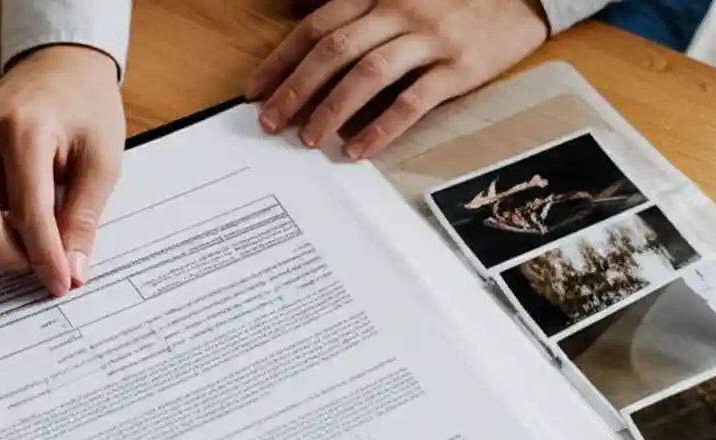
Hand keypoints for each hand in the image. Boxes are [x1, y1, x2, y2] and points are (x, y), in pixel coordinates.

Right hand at [0, 46, 125, 296]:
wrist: (63, 68)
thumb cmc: (85, 112)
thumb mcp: (103, 162)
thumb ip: (83, 219)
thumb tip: (69, 273)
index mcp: (24, 130)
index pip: (28, 214)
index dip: (44, 258)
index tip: (58, 285)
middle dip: (5, 253)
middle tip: (34, 263)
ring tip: (1, 232)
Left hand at [246, 0, 549, 158]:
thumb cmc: (452, 4)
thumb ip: (361, 19)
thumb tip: (312, 55)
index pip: (316, 27)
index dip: (282, 60)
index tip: (256, 92)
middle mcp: (400, 10)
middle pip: (335, 50)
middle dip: (297, 89)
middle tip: (271, 122)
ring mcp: (430, 38)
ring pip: (368, 73)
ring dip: (333, 109)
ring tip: (309, 139)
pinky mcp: (459, 67)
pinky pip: (413, 100)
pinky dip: (383, 127)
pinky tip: (360, 149)